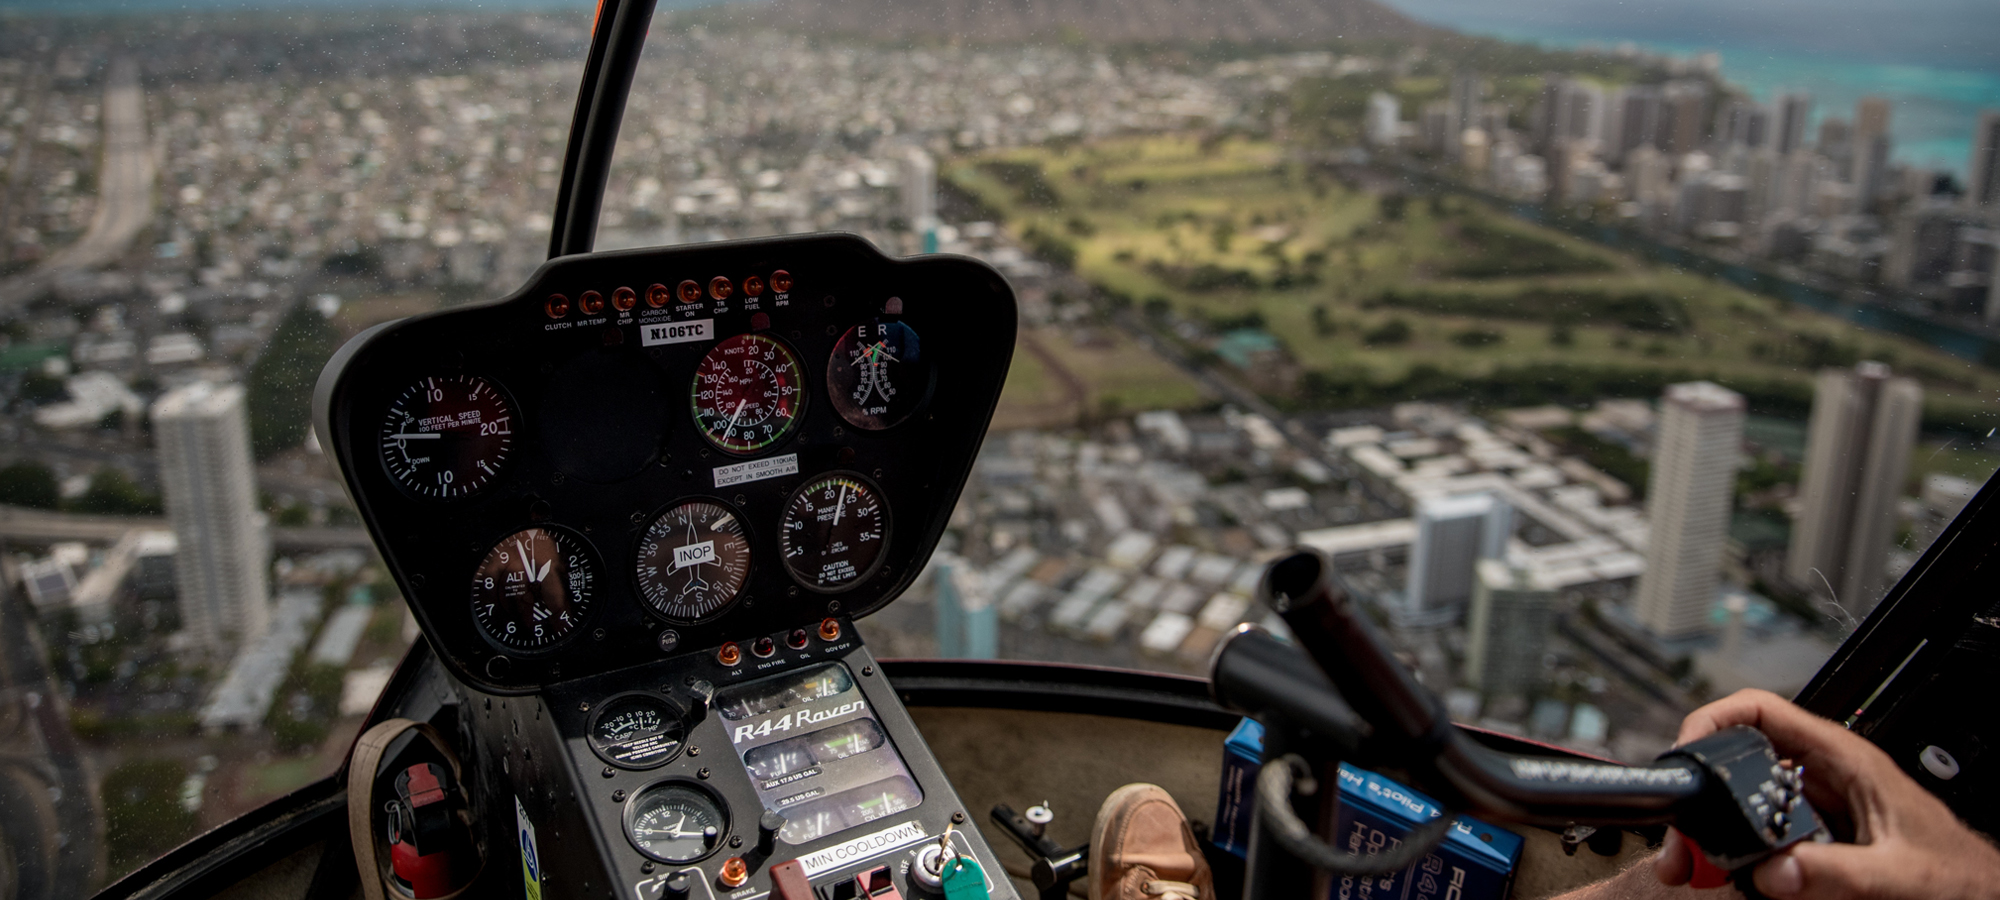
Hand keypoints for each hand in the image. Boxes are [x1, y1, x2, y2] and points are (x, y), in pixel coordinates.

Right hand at [1654, 689, 1999, 899]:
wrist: (1978, 896)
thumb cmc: (1960, 875)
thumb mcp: (1898, 874)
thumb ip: (1836, 873)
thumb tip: (1773, 872)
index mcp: (1844, 759)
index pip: (1761, 712)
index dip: (1713, 720)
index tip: (1685, 754)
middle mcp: (1823, 777)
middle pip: (1739, 765)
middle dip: (1702, 798)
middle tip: (1680, 842)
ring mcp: (1815, 808)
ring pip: (1745, 807)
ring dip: (1715, 834)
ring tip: (1695, 866)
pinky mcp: (1813, 840)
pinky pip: (1763, 841)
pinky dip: (1739, 859)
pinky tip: (1732, 878)